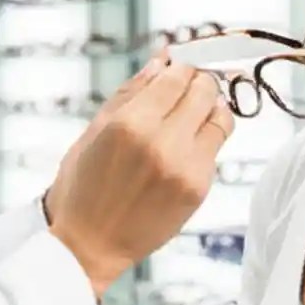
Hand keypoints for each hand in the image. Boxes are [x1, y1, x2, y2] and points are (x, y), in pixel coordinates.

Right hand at [45, 50, 234, 297]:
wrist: (88, 246)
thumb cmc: (83, 187)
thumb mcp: (95, 130)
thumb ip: (131, 92)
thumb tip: (161, 59)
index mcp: (131, 124)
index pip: (177, 76)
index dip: (181, 65)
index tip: (179, 64)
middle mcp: (164, 144)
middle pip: (205, 91)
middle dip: (199, 81)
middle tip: (187, 84)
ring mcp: (186, 169)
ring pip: (221, 117)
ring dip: (210, 107)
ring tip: (191, 112)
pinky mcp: (199, 189)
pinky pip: (216, 148)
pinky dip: (206, 137)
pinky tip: (184, 143)